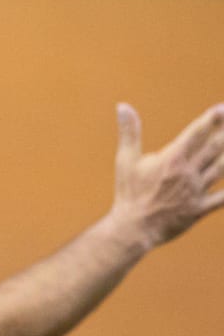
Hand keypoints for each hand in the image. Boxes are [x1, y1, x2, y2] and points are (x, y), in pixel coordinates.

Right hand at [113, 102, 223, 248]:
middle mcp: (187, 173)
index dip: (212, 118)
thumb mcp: (125, 161)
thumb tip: (122, 106)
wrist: (131, 230)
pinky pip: (223, 198)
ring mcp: (195, 191)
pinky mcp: (199, 209)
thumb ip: (129, 132)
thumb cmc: (127, 194)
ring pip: (223, 168)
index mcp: (171, 159)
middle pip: (216, 146)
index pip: (196, 133)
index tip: (222, 108)